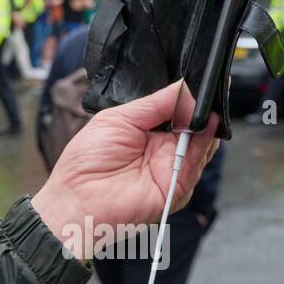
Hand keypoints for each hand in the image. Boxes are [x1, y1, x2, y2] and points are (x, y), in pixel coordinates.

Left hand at [31, 81, 219, 261]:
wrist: (77, 197)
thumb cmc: (87, 161)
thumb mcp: (119, 119)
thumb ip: (153, 103)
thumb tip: (183, 88)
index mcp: (148, 133)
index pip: (178, 113)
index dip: (189, 100)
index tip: (198, 85)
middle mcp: (164, 151)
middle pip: (194, 127)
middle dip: (201, 109)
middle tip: (206, 93)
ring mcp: (173, 169)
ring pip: (202, 143)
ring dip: (206, 123)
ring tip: (205, 107)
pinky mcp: (178, 186)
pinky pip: (197, 162)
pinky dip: (205, 142)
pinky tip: (204, 125)